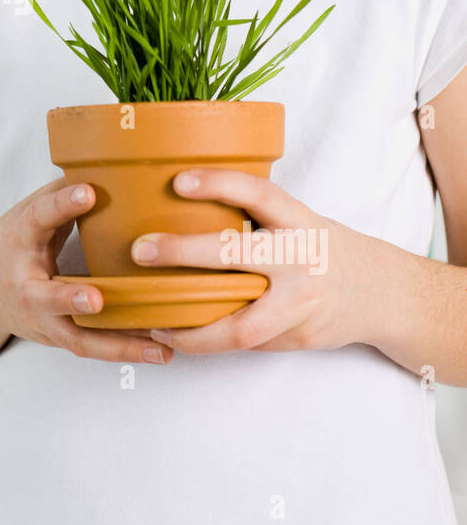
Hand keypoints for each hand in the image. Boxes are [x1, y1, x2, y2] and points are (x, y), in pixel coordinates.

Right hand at [0, 175, 173, 364]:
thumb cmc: (10, 245)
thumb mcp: (27, 215)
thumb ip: (61, 197)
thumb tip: (109, 170)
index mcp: (20, 240)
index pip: (39, 217)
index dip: (63, 204)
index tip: (88, 192)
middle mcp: (26, 286)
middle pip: (47, 299)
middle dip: (71, 300)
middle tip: (98, 300)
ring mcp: (41, 319)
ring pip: (78, 338)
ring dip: (119, 345)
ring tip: (160, 347)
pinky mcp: (57, 338)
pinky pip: (93, 347)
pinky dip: (125, 351)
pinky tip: (161, 351)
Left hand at [132, 168, 394, 355]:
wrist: (382, 294)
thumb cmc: (325, 248)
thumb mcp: (299, 220)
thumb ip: (257, 217)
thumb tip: (183, 202)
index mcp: (300, 222)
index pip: (259, 194)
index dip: (219, 184)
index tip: (178, 181)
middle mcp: (301, 261)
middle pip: (236, 257)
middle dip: (182, 253)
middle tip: (141, 250)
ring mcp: (301, 305)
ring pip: (239, 327)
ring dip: (191, 331)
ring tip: (154, 324)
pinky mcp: (297, 338)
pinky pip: (247, 344)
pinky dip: (211, 344)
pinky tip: (182, 338)